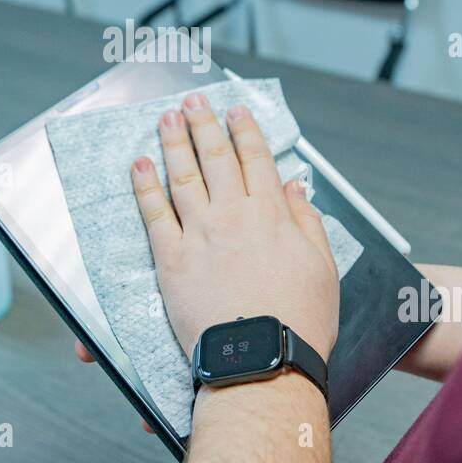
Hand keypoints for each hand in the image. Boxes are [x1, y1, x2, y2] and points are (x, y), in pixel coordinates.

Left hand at [130, 93, 338, 361]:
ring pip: (182, 176)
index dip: (244, 130)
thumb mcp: (322, 266)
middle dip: (203, 124)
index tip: (234, 110)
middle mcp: (233, 215)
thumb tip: (295, 188)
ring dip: (173, 143)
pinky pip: (154, 214)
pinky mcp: (172, 260)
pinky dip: (145, 186)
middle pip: (215, 157)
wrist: (261, 360)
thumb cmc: (298, 321)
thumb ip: (307, 222)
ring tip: (166, 119)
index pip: (255, 159)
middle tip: (193, 102)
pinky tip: (139, 165)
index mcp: (271, 214)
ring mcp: (200, 235)